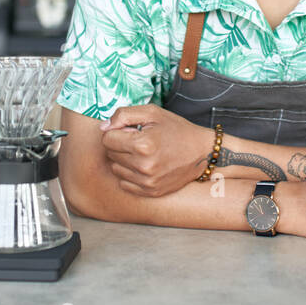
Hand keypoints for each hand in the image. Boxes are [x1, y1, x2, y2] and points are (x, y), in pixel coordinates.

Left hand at [99, 105, 213, 197]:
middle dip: (120, 145)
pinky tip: (145, 165)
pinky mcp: (150, 192)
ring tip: (143, 153)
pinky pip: (124, 183)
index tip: (131, 130)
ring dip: (124, 159)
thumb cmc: (177, 130)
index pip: (107, 139)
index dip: (116, 131)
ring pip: (116, 169)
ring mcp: (147, 182)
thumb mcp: (152, 112)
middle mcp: (143, 166)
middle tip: (139, 140)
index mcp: (143, 144)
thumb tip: (103, 127)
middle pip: (110, 154)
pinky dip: (130, 174)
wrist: (202, 152)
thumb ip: (123, 115)